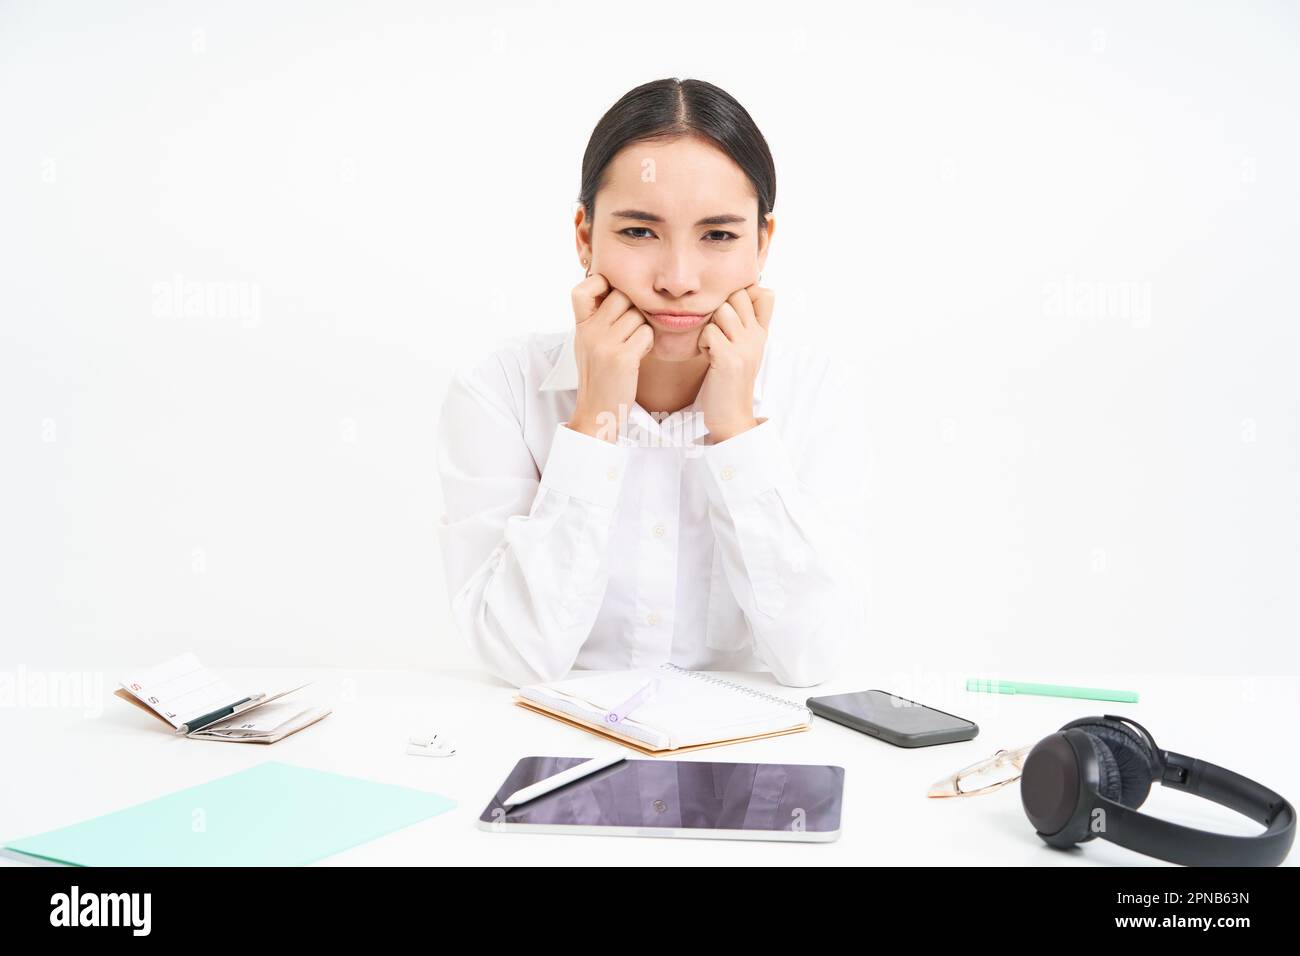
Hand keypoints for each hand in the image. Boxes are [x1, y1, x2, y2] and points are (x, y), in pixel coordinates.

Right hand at [568, 272, 653, 442]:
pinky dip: (647, 344)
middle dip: (633, 309)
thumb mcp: (587, 343)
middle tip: (630, 329)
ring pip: (638, 316)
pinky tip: (638, 356)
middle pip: (622, 296)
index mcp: (580, 326)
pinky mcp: (622, 358)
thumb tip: (614, 288)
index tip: (611, 296)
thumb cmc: (598, 376)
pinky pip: (646, 333)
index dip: (601, 283)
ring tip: (633, 347)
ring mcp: (604, 345)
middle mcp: (589, 332)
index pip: (583, 288)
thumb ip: (596, 318)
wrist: (596, 412)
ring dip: (642, 330)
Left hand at [697, 284, 773, 442]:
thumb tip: (744, 296)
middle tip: (717, 332)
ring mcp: (745, 347)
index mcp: (762, 333)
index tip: (731, 316)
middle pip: (737, 295)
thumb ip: (746, 324)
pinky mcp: (729, 359)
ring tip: (712, 346)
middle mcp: (757, 337)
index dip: (742, 294)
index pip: (763, 293)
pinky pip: (708, 332)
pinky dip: (702, 343)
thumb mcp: (746, 349)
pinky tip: (708, 358)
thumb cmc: (731, 381)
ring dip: (709, 327)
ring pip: (721, 311)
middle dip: (720, 309)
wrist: (732, 416)